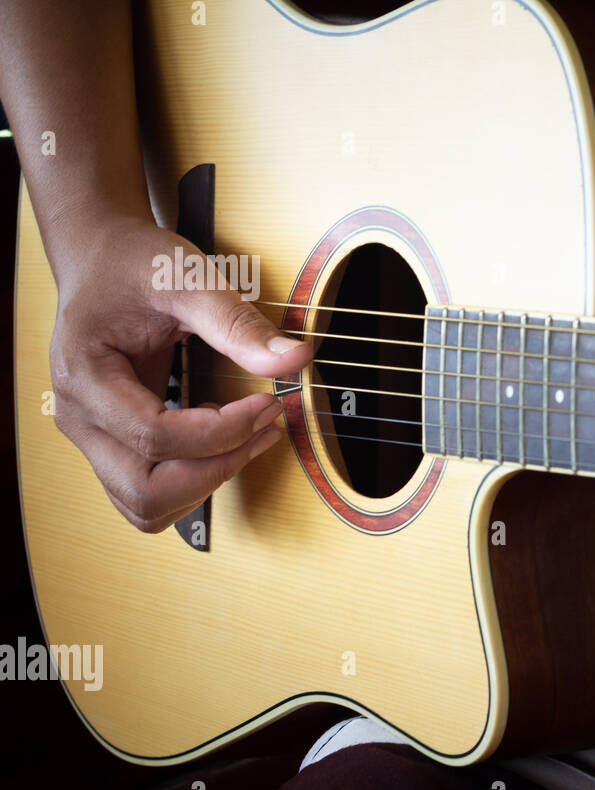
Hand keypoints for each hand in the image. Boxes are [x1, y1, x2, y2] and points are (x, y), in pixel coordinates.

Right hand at [48, 214, 312, 530]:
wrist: (102, 258)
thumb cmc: (134, 265)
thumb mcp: (188, 279)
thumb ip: (238, 323)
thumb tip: (295, 359)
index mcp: (84, 374)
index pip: (155, 436)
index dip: (222, 432)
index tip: (267, 403)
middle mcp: (77, 416)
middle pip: (144, 489)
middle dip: (216, 469)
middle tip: (264, 426)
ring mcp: (90, 436)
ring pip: (145, 504)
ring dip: (206, 483)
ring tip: (251, 437)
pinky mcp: (111, 443)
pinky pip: (148, 492)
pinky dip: (193, 482)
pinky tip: (225, 442)